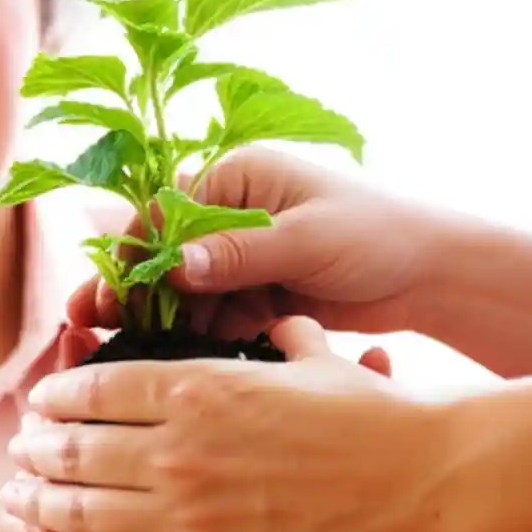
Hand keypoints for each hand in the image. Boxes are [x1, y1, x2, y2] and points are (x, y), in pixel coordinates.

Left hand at [0, 316, 452, 531]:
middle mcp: (178, 447)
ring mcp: (188, 513)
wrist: (417, 477)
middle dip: (35, 453)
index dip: (55, 395)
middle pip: (73, 450)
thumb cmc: (366, 413)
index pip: (93, 387)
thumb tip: (276, 316)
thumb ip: (277, 333)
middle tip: (20, 455)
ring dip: (36, 508)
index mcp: (195, 387)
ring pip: (81, 511)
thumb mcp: (310, 356)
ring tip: (16, 504)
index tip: (42, 403)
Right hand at [71, 146, 450, 337]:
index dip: (133, 254)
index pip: (164, 212)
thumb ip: (238, 252)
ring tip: (131, 350)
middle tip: (97, 325)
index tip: (110, 296)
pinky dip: (197, 332)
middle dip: (136, 289)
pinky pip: (213, 311)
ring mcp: (243, 252)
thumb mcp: (306, 239)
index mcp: (238, 176)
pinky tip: (178, 356)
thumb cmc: (378, 235)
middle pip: (165, 252)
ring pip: (184, 287)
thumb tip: (174, 265)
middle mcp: (232, 209)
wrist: (435, 276)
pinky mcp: (257, 288)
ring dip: (162, 316)